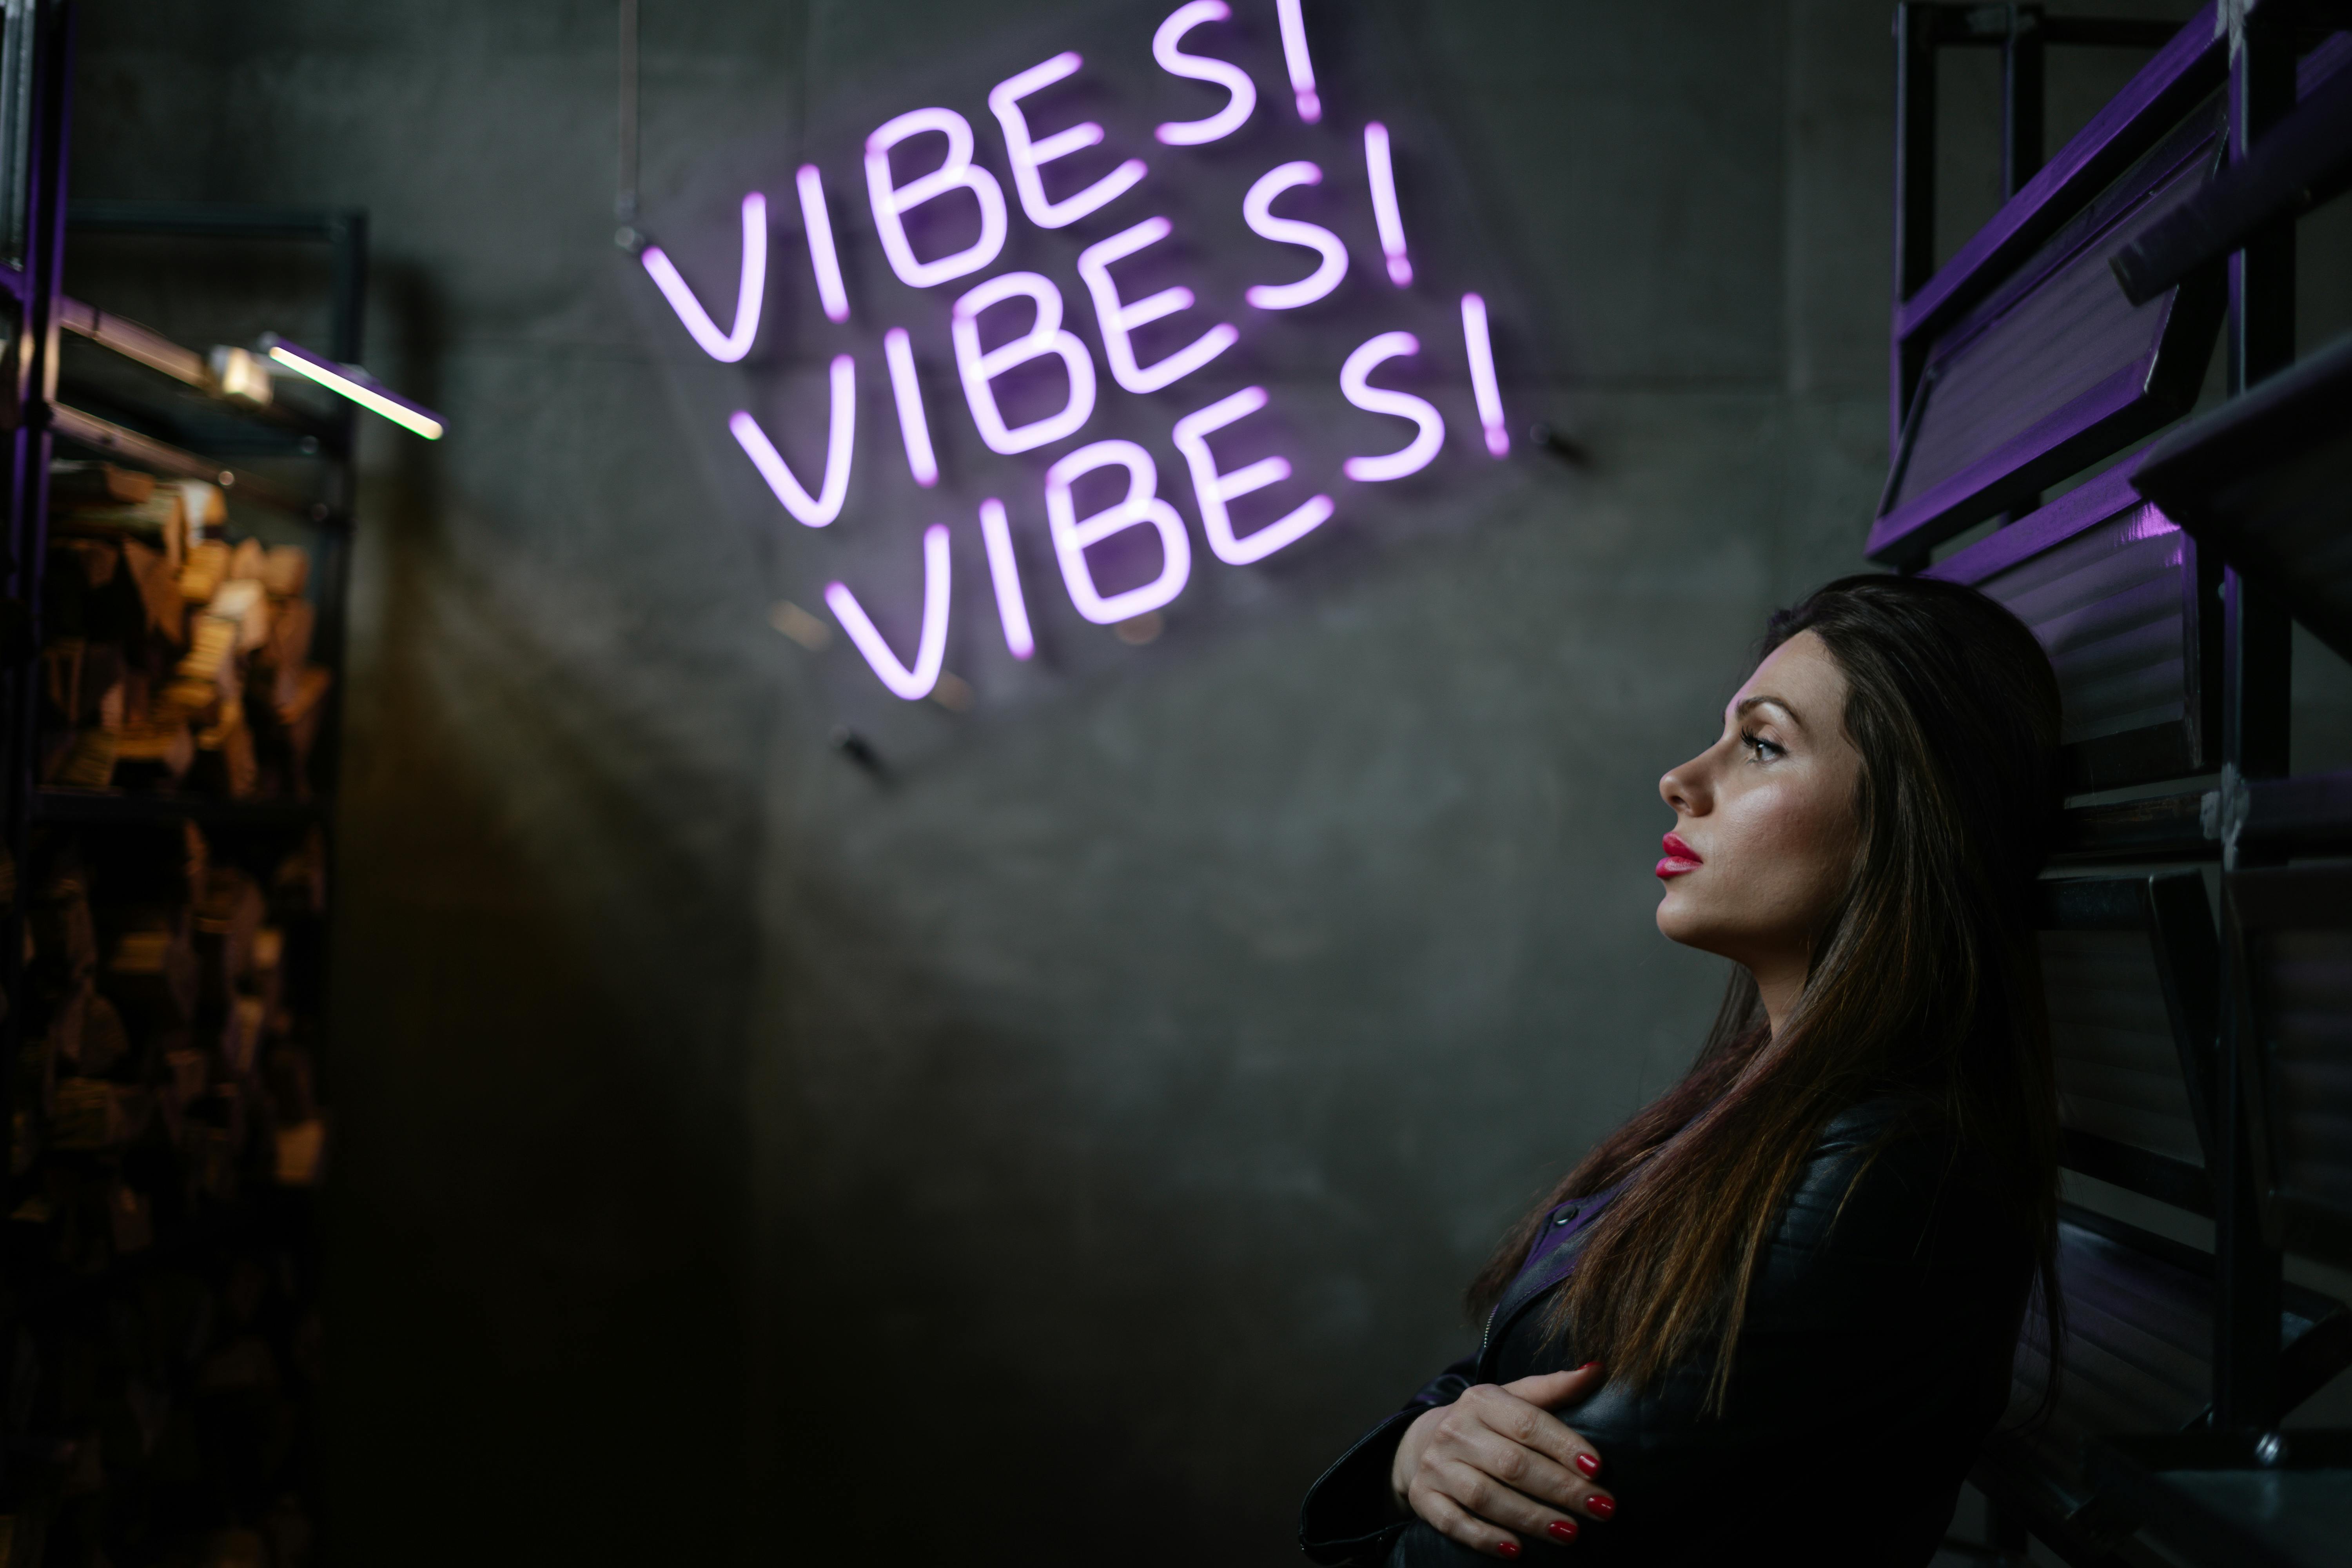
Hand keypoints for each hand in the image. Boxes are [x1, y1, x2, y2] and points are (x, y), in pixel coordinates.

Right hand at [1388, 1364, 1615, 1558]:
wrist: (1424, 1440)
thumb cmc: (1486, 1422)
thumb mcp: (1514, 1398)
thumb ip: (1554, 1388)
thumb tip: (1598, 1371)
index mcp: (1481, 1400)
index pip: (1527, 1422)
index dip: (1564, 1445)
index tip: (1598, 1468)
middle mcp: (1455, 1430)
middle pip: (1513, 1463)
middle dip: (1561, 1488)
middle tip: (1602, 1508)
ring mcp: (1436, 1466)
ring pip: (1485, 1496)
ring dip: (1531, 1518)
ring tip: (1571, 1532)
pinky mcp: (1423, 1498)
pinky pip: (1453, 1522)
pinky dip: (1485, 1538)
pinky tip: (1516, 1551)